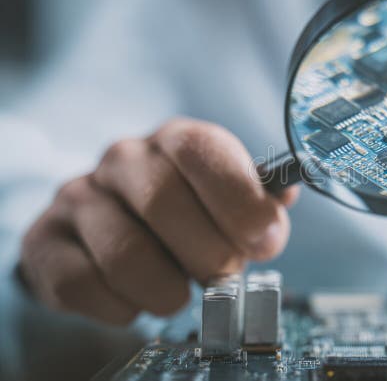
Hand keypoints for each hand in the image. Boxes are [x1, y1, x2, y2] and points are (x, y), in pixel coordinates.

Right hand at [19, 118, 298, 324]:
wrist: (111, 230)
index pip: (201, 150)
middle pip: (165, 205)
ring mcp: (78, 196)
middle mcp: (123, 159)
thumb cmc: (186, 215)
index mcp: (175, 141)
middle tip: (222, 274)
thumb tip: (281, 199)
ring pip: (126, 256)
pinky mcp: (45, 241)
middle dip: (208, 256)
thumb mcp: (230, 200)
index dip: (238, 199)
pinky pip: (86, 286)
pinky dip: (123, 307)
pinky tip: (137, 297)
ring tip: (180, 291)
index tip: (263, 240)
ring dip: (168, 290)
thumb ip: (260, 202)